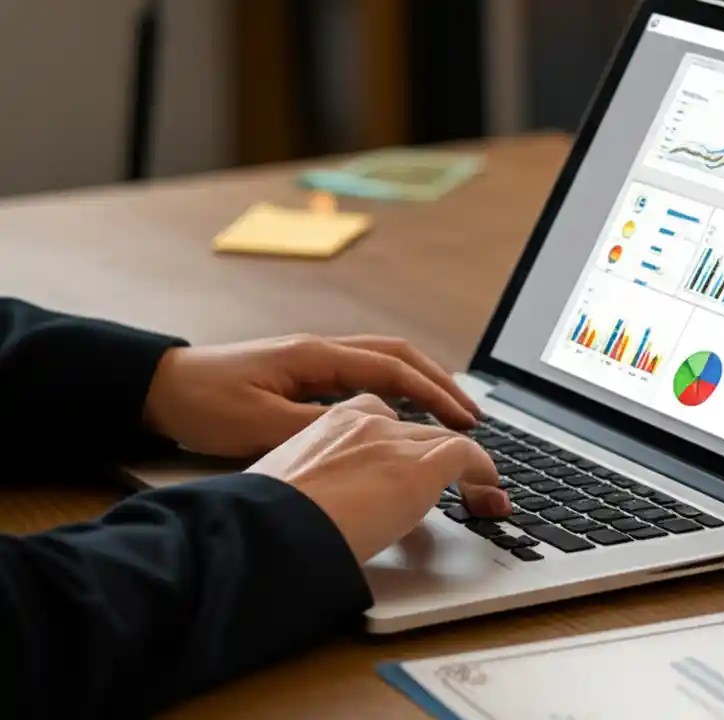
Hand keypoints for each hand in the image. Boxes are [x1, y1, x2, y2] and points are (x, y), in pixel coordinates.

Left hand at [143, 333, 481, 457]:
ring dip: (423, 384)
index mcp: (316, 356)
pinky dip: (397, 390)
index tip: (464, 422)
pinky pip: (365, 376)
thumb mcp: (259, 423)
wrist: (160, 387)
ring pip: (385, 363)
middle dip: (442, 384)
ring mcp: (314, 360)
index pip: (394, 371)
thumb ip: (316, 426)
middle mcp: (322, 350)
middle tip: (473, 415)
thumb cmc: (203, 403)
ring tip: (451, 414)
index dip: (435, 395)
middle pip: (400, 356)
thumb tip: (370, 433)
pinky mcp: (305, 375)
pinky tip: (405, 414)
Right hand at [249, 394, 507, 561]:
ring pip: (444, 441)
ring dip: (465, 469)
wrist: (263, 532)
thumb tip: (321, 515)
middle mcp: (363, 421)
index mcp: (328, 425)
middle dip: (436, 459)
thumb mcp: (283, 493)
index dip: (400, 445)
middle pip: (417, 432)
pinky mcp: (418, 467)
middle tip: (453, 487)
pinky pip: (467, 455)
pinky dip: (484, 474)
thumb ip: (311, 489)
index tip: (405, 468)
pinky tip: (488, 498)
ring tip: (479, 496)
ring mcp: (392, 441)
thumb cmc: (262, 524)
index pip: (379, 421)